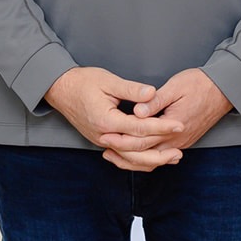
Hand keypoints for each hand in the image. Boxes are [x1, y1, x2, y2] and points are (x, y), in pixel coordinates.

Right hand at [44, 66, 183, 169]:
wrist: (61, 89)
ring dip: (151, 160)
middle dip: (160, 151)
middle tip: (180, 149)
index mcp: (106, 120)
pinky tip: (152, 158)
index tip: (178, 125)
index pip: (139, 128)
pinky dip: (138, 159)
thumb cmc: (83, 82)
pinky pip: (122, 155)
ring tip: (172, 157)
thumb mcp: (109, 80)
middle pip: (135, 151)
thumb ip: (131, 89)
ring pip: (129, 158)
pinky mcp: (102, 141)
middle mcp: (103, 135)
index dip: (161, 127)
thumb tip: (152, 93)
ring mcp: (101, 141)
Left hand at [109, 69, 233, 169]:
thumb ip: (155, 101)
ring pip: (153, 160)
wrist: (223, 90)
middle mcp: (177, 140)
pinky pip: (161, 157)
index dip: (122, 139)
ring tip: (113, 154)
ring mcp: (181, 143)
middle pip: (145, 155)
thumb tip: (137, 111)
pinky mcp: (183, 142)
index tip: (105, 135)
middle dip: (122, 152)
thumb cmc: (200, 84)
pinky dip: (145, 159)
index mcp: (174, 126)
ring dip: (132, 159)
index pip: (142, 140)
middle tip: (104, 147)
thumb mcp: (176, 87)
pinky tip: (134, 154)